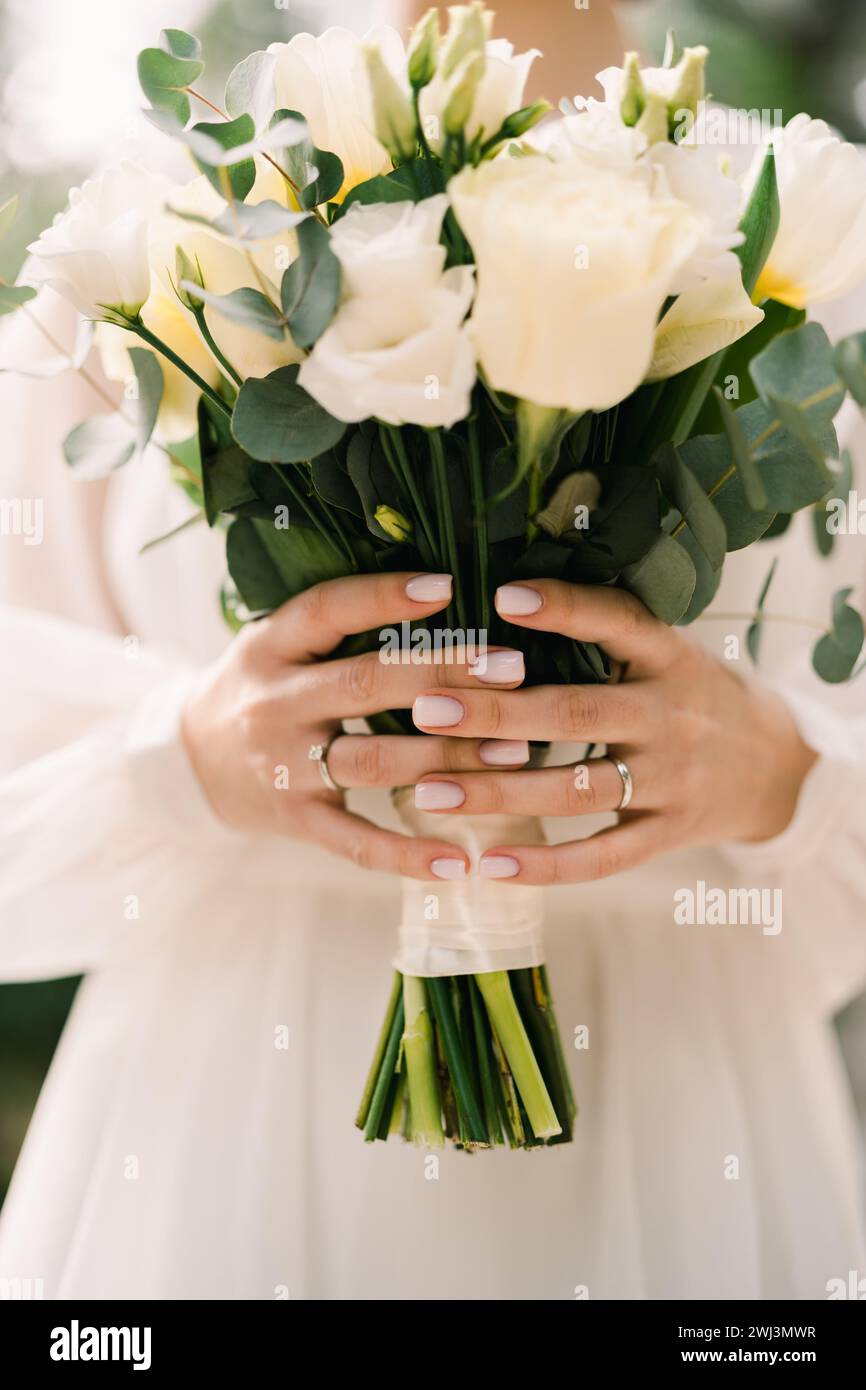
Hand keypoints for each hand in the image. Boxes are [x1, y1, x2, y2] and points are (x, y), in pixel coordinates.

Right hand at [181, 571, 528, 878]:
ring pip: (373, 762)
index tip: (447, 586)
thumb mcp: (277, 642)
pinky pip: (356, 840)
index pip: (326, 610)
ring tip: (514, 752)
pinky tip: (459, 860)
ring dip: (448, 758)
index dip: (383, 597)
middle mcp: (274, 703)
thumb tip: (442, 593)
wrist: (187, 763)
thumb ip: (337, 623)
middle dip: (444, 675)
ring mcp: (284, 766)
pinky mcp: (295, 820)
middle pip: (364, 684)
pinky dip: (407, 855)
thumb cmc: (259, 688)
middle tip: (512, 669)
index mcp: (270, 646)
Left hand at [410, 580, 817, 884]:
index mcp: (668, 656)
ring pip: (576, 789)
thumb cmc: (688, 694)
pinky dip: (547, 866)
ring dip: (499, 793)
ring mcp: (670, 780)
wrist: (772, 764)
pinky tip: (490, 863)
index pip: (618, 622)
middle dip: (496, 712)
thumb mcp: (665, 650)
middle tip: (426, 709)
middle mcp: (671, 715)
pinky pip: (602, 856)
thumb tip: (498, 601)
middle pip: (576, 713)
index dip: (564, 609)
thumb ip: (602, 633)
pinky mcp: (667, 833)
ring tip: (429, 793)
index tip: (504, 597)